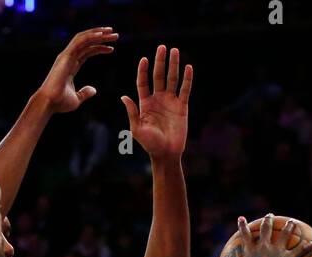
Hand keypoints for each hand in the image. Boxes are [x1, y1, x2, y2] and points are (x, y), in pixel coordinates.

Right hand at [34, 27, 117, 112]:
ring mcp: (66, 56)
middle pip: (87, 43)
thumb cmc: (59, 102)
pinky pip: (79, 41)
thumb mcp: (77, 99)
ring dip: (98, 33)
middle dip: (101, 38)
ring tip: (111, 32)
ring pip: (84, 39)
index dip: (99, 48)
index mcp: (71, 66)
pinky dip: (90, 36)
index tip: (111, 49)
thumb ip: (85, 93)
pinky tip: (101, 34)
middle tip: (116, 35)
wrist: (49, 102)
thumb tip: (94, 90)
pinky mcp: (66, 56)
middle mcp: (68, 58)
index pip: (87, 52)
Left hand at [122, 45, 191, 159]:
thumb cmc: (150, 144)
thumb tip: (124, 97)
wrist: (166, 154)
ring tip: (175, 51)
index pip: (143, 83)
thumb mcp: (137, 129)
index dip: (143, 71)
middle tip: (162, 47)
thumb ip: (132, 112)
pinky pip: (185, 89)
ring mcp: (170, 102)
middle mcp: (157, 99)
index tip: (144, 59)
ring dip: (173, 65)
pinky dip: (187, 79)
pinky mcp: (182, 106)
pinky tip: (188, 67)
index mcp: (145, 104)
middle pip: (158, 76)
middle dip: (160, 62)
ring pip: (172, 79)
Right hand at [216, 214, 311, 256]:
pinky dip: (306, 248)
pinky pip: (300, 251)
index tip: (241, 218)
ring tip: (292, 223)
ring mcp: (278, 252)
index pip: (245, 236)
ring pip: (285, 235)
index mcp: (251, 253)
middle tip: (270, 216)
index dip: (242, 226)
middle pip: (266, 230)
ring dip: (289, 228)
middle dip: (267, 221)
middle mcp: (264, 248)